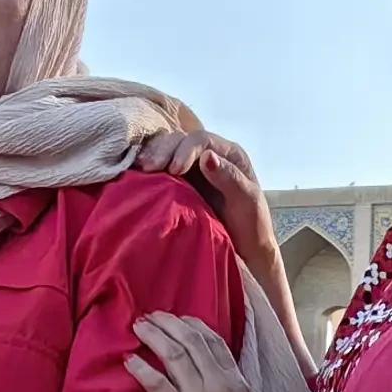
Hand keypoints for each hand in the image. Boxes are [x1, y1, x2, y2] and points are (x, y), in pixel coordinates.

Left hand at [127, 312, 275, 391]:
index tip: (181, 320)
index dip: (195, 326)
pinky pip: (157, 384)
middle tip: (153, 316)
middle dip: (169, 323)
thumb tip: (230, 389)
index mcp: (236, 381)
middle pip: (191, 340)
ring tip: (139, 326)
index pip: (214, 343)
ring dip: (154, 336)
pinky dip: (142, 369)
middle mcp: (218, 382)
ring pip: (174, 354)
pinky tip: (129, 361)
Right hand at [134, 126, 273, 278]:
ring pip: (169, 152)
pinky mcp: (181, 183)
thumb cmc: (252, 226)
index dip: (185, 150)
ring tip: (141, 169)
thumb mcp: (247, 202)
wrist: (247, 250)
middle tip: (149, 167)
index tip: (174, 169)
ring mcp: (194, 168)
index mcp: (229, 154)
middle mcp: (210, 155)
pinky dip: (151, 170)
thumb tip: (206, 156)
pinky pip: (163, 168)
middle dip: (164, 150)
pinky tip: (140, 175)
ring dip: (153, 157)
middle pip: (181, 141)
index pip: (202, 140)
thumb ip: (229, 178)